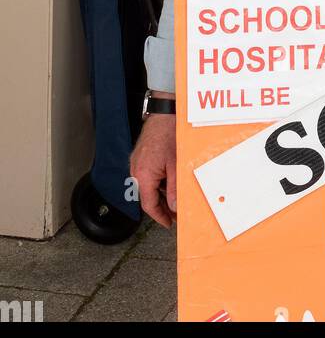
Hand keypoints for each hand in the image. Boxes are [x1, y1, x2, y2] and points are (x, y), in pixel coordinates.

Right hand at [130, 112, 176, 227]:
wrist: (164, 114)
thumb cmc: (170, 135)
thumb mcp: (176, 166)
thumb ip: (174, 189)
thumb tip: (173, 207)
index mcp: (143, 175)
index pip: (148, 205)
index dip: (159, 217)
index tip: (168, 223)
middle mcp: (136, 170)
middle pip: (146, 197)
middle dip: (160, 207)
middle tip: (174, 215)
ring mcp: (136, 163)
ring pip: (146, 187)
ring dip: (159, 195)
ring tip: (174, 200)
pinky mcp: (139, 157)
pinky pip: (146, 176)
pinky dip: (156, 183)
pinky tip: (168, 183)